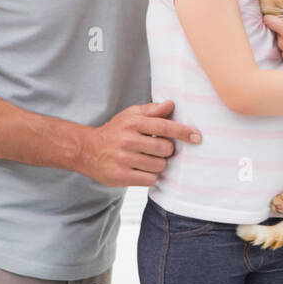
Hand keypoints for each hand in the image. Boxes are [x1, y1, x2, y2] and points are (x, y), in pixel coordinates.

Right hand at [77, 99, 200, 186]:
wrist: (86, 151)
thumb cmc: (115, 132)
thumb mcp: (130, 116)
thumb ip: (151, 110)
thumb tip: (171, 104)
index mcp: (132, 123)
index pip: (163, 126)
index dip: (182, 131)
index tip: (197, 136)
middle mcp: (127, 140)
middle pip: (165, 148)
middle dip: (166, 151)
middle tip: (157, 149)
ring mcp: (123, 159)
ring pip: (159, 166)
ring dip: (158, 164)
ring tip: (147, 159)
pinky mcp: (120, 176)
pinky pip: (150, 179)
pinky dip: (150, 176)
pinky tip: (141, 170)